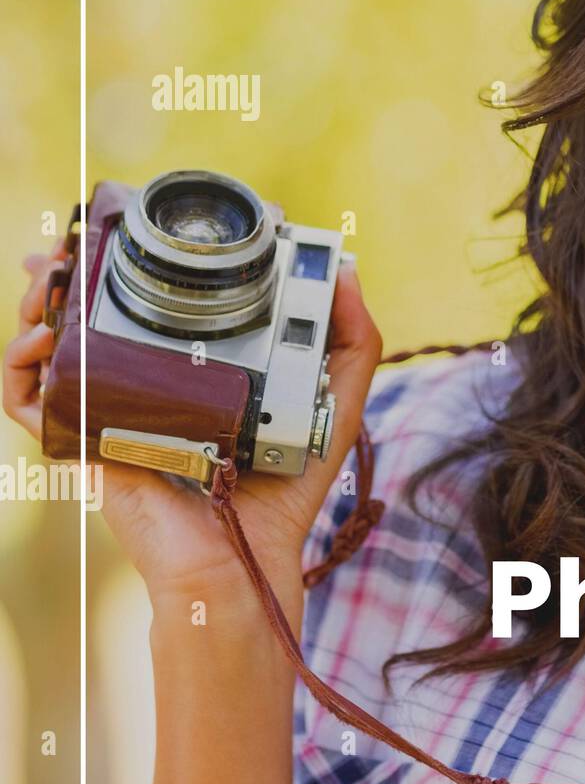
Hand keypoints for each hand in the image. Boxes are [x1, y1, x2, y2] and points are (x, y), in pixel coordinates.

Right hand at [3, 251, 381, 604]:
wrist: (244, 555)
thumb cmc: (287, 486)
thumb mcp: (331, 406)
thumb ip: (352, 343)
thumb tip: (346, 271)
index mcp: (197, 369)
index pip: (152, 305)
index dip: (132, 266)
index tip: (130, 227)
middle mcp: (148, 384)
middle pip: (91, 316)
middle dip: (71, 275)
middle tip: (73, 247)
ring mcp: (113, 410)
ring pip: (53, 347)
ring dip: (41, 306)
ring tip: (51, 282)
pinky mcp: (89, 441)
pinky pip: (33, 402)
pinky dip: (20, 371)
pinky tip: (38, 345)